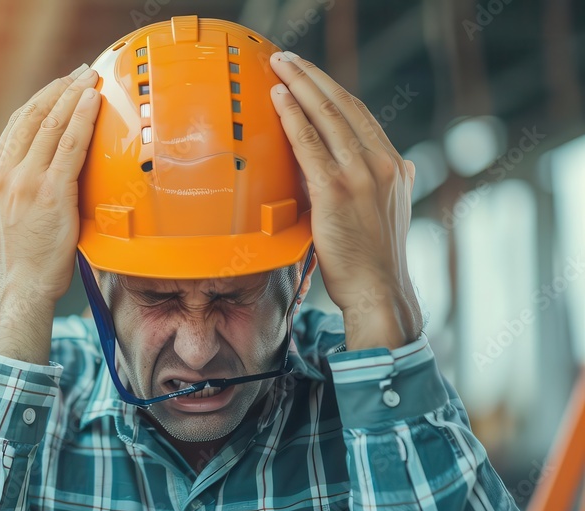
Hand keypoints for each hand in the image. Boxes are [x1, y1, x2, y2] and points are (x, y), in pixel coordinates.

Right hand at [0, 63, 99, 363]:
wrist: (22, 286)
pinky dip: (83, 119)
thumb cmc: (25, 257)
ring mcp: (26, 181)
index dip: (42, 99)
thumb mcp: (12, 214)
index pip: (18, 124)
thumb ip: (24, 186)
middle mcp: (5, 173)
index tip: (61, 86)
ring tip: (90, 79)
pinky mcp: (50, 192)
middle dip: (59, 89)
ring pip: (52, 125)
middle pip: (33, 116)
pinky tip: (94, 103)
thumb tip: (51, 168)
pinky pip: (70, 145)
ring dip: (74, 96)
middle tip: (81, 73)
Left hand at [269, 51, 421, 350]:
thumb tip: (373, 165)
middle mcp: (383, 163)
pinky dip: (293, 117)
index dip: (332, 90)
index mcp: (396, 165)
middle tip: (287, 57)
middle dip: (312, 76)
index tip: (310, 75)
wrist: (378, 291)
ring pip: (327, 116)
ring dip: (299, 85)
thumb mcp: (387, 212)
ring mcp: (362, 175)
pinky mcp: (337, 191)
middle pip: (343, 105)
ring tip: (278, 66)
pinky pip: (310, 144)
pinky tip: (279, 99)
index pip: (360, 115)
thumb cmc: (373, 259)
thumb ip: (379, 183)